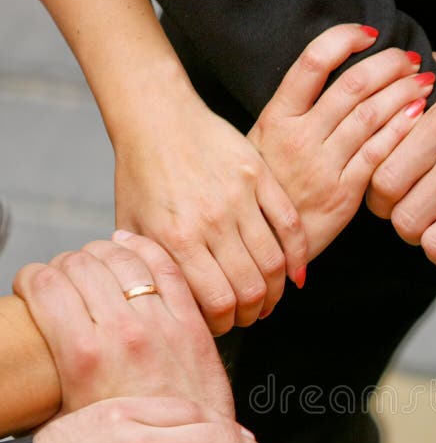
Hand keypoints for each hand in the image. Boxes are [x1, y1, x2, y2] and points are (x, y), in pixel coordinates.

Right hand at [14, 233, 232, 417]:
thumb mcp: (68, 418)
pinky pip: (167, 267)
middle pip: (80, 263)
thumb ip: (45, 384)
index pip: (45, 283)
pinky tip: (131, 250)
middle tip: (66, 279)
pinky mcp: (192, 325)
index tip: (34, 287)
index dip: (32, 277)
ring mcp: (162, 326)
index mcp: (83, 356)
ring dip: (101, 254)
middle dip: (64, 264)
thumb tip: (20, 375)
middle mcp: (123, 334)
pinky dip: (144, 250)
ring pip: (121, 258)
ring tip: (95, 266)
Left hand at [112, 71, 308, 332]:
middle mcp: (210, 222)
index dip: (225, 325)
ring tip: (269, 299)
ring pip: (274, 264)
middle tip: (249, 316)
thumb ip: (148, 268)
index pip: (216, 304)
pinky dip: (299, 257)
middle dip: (252, 314)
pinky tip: (296, 275)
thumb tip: (168, 304)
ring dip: (276, 292)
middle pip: (250, 290)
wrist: (156, 117)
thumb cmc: (141, 174)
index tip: (224, 325)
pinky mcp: (259, 177)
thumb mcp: (130, 226)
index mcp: (175, 239)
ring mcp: (239, 198)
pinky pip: (290, 226)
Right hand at [249, 24, 435, 265]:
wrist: (268, 245)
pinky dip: (402, 129)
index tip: (368, 36)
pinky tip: (418, 116)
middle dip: (389, 65)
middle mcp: (299, 137)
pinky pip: (378, 153)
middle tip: (408, 59)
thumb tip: (336, 78)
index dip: (344, 40)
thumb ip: (295, 112)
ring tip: (423, 83)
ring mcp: (322, 166)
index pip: (312, 62)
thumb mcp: (264, 144)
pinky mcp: (344, 193)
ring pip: (370, 115)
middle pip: (352, 85)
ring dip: (403, 93)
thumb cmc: (270, 191)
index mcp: (276, 117)